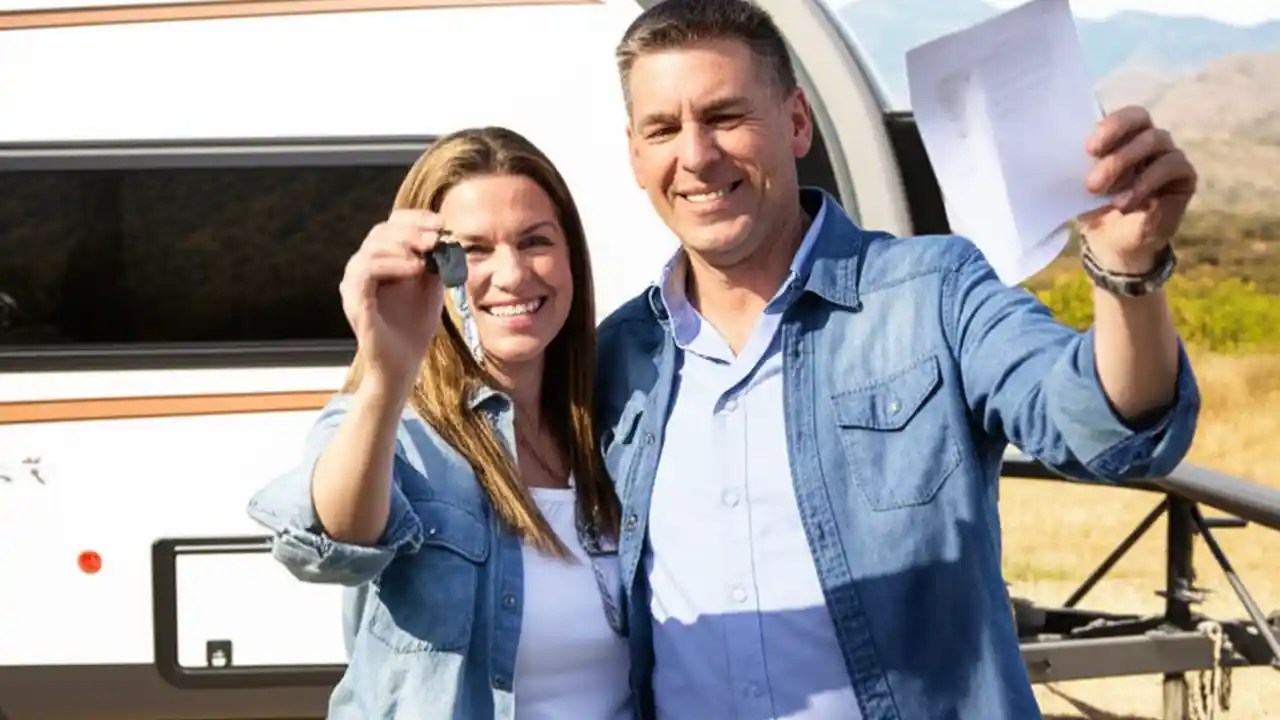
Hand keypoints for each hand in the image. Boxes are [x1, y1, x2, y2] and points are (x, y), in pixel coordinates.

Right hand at [339, 209, 445, 397]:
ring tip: (428, 255)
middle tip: (437, 236)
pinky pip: (366, 272)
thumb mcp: (431, 287)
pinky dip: (391, 265)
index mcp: (378, 261)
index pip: (390, 226)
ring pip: (371, 248)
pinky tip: (416, 269)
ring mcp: (354, 285)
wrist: (404, 364)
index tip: (441, 223)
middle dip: (412, 231)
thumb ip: (436, 262)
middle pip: (380, 232)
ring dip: (403, 245)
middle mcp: (361, 268)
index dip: (415, 219)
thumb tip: (447, 237)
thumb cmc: (414, 326)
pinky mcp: (354, 302)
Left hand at [1078, 106, 1197, 272]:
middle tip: (1092, 183)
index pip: (1129, 115)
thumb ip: (1079, 164)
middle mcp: (1151, 139)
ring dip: (1126, 166)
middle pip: (1143, 126)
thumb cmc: (1094, 205)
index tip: (1090, 149)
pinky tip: (1127, 202)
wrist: (1111, 241)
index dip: (1112, 125)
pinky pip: (1172, 166)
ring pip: (1156, 141)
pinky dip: (1146, 182)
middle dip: (1115, 153)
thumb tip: (1062, 151)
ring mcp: (1170, 154)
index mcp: (1125, 136)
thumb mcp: (1081, 184)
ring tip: (1105, 194)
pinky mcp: (1185, 175)